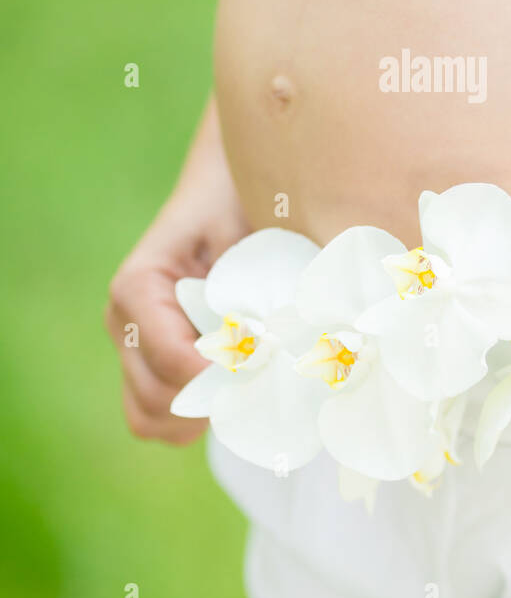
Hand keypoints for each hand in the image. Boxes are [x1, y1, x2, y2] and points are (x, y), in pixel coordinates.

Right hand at [105, 113, 249, 442]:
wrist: (230, 179)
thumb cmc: (247, 196)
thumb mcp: (255, 225)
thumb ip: (266, 278)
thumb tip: (299, 337)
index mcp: (141, 285)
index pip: (172, 357)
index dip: (225, 372)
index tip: (275, 363)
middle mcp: (124, 319)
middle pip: (157, 400)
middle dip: (217, 398)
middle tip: (271, 379)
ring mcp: (132, 345)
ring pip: (152, 418)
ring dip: (205, 412)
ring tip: (255, 386)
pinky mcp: (149, 362)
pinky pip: (158, 418)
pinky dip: (197, 418)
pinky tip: (239, 389)